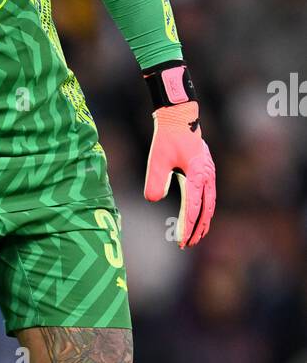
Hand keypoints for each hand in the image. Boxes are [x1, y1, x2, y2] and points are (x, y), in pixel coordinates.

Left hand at [144, 100, 215, 247]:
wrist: (179, 118)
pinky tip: (197, 217)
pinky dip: (204, 209)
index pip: (193, 207)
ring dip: (202, 221)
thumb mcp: (157, 160)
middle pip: (206, 210)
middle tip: (188, 244)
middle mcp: (207, 176)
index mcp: (198, 174)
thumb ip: (155, 180)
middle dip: (197, 229)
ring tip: (194, 237)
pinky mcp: (206, 171)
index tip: (182, 241)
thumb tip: (153, 200)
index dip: (188, 226)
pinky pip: (208, 196)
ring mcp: (209, 173)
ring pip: (209, 204)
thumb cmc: (167, 138)